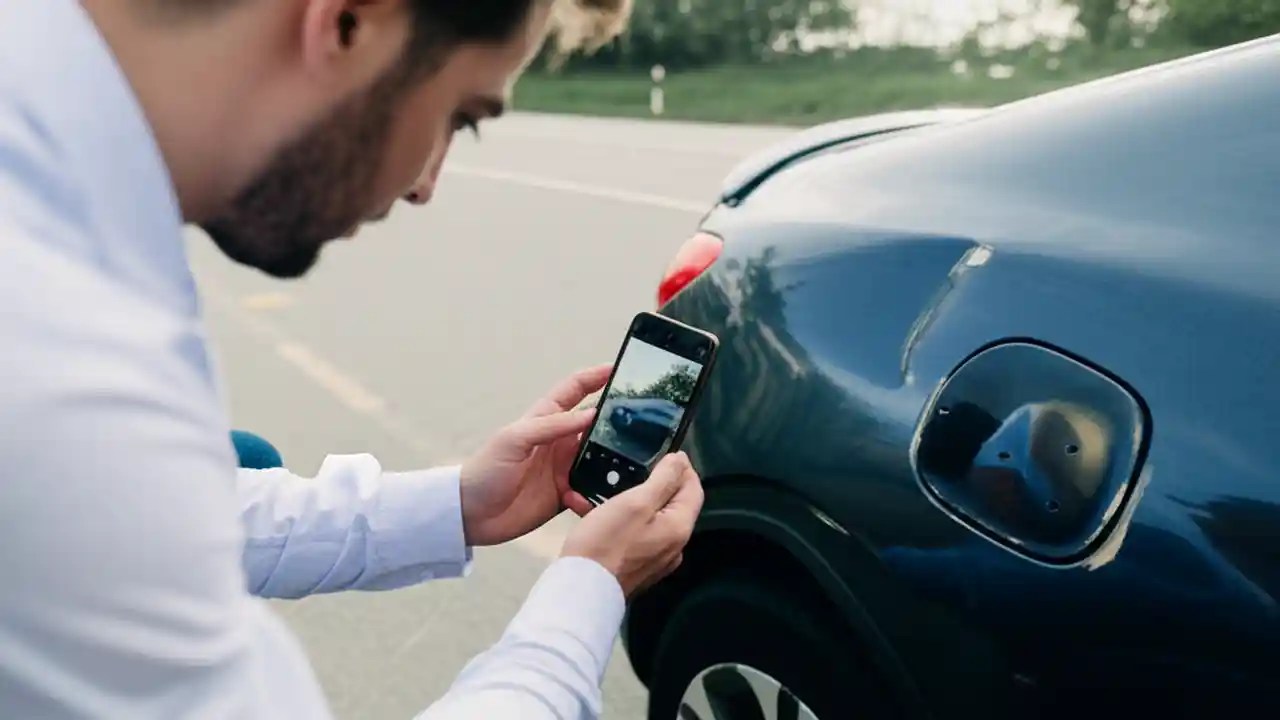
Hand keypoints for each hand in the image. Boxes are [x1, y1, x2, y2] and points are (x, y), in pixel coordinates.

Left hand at [459, 365, 609, 545]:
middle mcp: (559, 441)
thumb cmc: (485, 470)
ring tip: (626, 463)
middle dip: (617, 421)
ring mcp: (564, 467)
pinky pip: (592, 490)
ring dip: (611, 460)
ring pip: (600, 457)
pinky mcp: (566, 493)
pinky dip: (595, 492)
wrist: (471, 514)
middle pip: (596, 424)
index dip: (597, 376)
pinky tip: (587, 498)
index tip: (621, 368)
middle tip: (643, 421)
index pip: (576, 389)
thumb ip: (551, 426)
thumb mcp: (514, 439)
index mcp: (545, 419)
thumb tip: (590, 414)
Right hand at [561, 452, 703, 597]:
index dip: (682, 468)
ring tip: (610, 487)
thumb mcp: (636, 502)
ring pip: (650, 518)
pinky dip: (620, 519)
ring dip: (633, 500)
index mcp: (679, 528)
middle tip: (634, 467)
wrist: (581, 589)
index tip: (664, 452)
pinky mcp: (635, 566)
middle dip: (655, 483)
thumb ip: (663, 479)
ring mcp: (654, 559)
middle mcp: (673, 545)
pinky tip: (597, 511)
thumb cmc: (607, 542)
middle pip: (673, 504)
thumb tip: (681, 461)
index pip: (694, 489)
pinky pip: (634, 534)